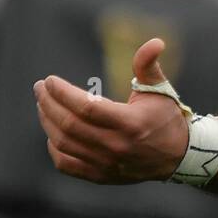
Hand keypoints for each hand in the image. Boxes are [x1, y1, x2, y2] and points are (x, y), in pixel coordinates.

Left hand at [33, 38, 189, 183]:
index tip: (50, 80)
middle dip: (48, 103)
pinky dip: (54, 148)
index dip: (63, 93)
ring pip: (64, 143)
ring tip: (42, 104)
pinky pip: (67, 164)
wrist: (177, 156)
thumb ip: (148, 65)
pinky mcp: (101, 175)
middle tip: (40, 88)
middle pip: (69, 125)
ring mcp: (107, 163)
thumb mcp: (159, 89)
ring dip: (47, 122)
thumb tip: (155, 42)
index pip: (86, 108)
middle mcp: (116, 146)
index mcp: (130, 123)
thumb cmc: (165, 117)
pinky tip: (52, 132)